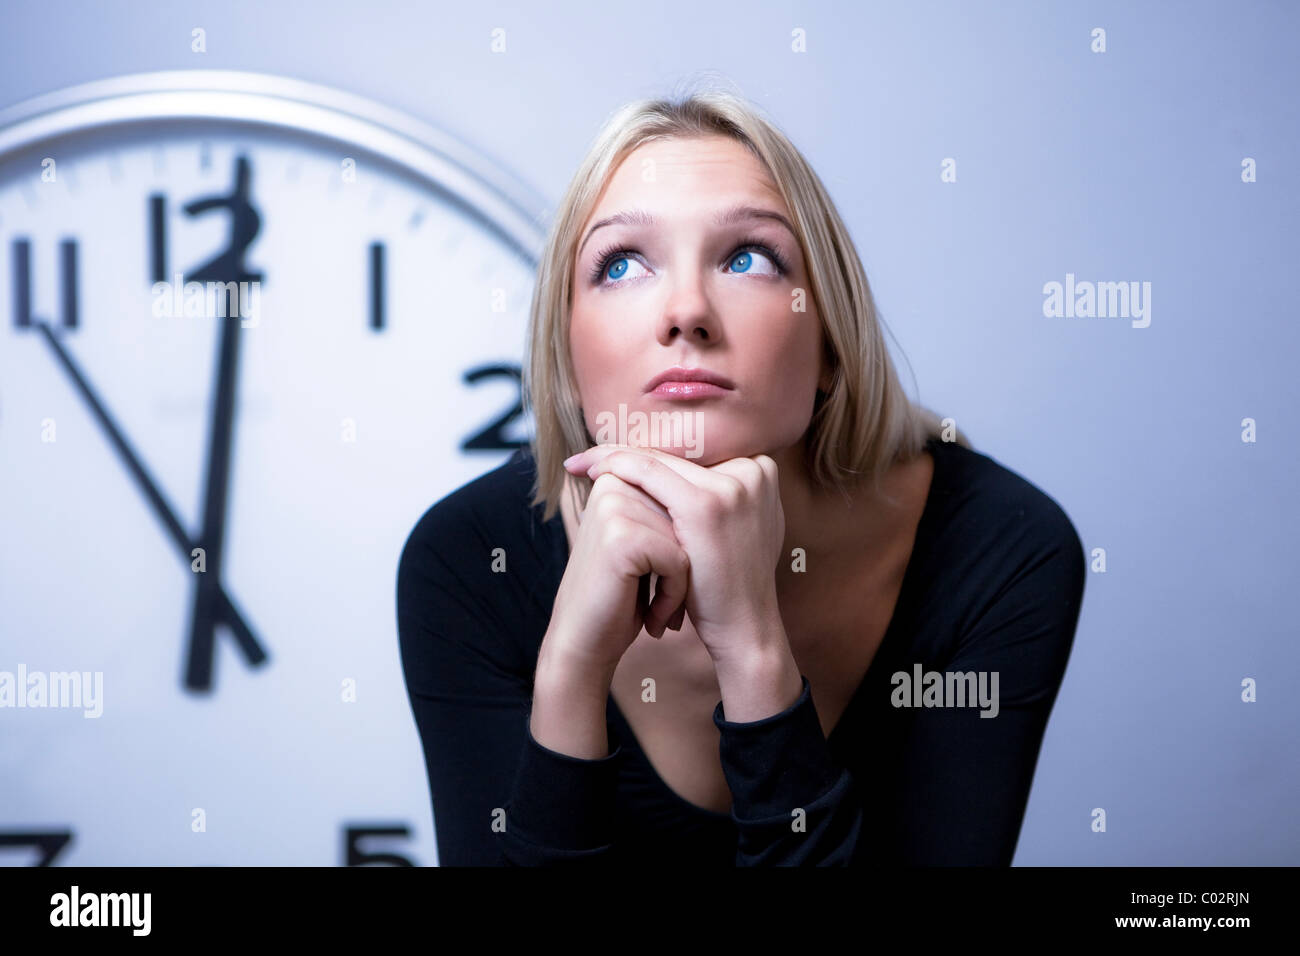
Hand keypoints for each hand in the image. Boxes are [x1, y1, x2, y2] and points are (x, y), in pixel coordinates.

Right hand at [541, 467, 691, 681]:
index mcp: (618, 475)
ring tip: (658, 605)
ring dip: (681, 581)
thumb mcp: (647, 540)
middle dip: (683, 562)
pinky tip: (654, 615)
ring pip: (687, 538)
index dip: (683, 543)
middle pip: (687, 516)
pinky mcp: (621, 536)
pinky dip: (674, 595)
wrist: (586, 642)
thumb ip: (668, 505)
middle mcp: (613, 483)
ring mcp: (615, 506)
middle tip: (658, 595)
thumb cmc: (623, 594)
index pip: (682, 495)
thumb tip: (721, 480)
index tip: (653, 573)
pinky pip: (678, 561)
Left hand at [563, 443, 786, 668]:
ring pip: (659, 458)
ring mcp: (732, 485)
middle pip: (676, 452)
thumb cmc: (729, 582)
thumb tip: (686, 470)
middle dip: (628, 449)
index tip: (613, 452)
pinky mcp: (707, 504)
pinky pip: (649, 472)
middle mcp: (754, 469)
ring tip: (582, 464)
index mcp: (762, 469)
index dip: (652, 447)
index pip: (694, 450)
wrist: (744, 629)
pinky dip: (617, 467)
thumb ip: (720, 493)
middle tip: (586, 454)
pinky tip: (593, 473)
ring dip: (614, 456)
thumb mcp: (736, 526)